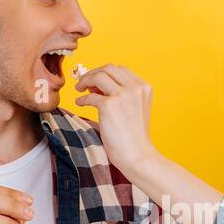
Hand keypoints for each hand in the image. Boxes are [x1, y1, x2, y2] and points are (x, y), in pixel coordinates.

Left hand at [73, 63, 156, 179]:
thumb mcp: (135, 109)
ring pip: (98, 76)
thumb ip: (122, 94)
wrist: (137, 155)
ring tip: (79, 89)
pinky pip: (89, 96)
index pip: (121, 70)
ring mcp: (123, 95)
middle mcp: (135, 88)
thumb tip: (95, 85)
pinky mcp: (109, 105)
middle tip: (83, 82)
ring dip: (85, 80)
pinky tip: (79, 104)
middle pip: (109, 68)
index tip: (95, 81)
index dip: (105, 73)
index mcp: (144, 87)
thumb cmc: (133, 137)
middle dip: (93, 73)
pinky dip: (82, 99)